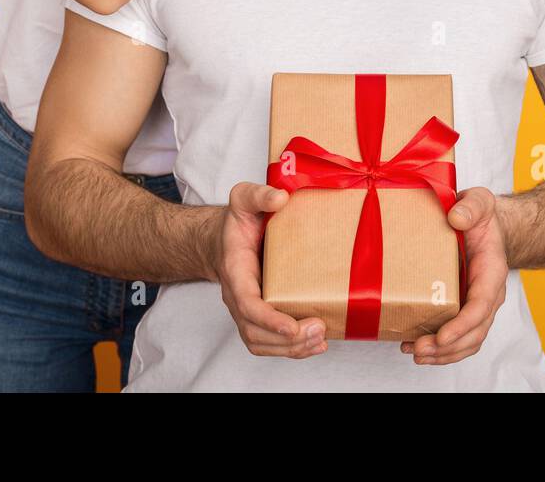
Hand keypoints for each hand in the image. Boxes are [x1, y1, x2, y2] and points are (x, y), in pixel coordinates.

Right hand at [208, 181, 328, 358]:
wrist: (224, 240)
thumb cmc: (237, 222)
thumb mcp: (244, 198)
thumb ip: (259, 195)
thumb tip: (281, 198)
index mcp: (235, 270)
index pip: (246, 303)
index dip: (268, 319)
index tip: (291, 326)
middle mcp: (237, 296)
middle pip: (255, 331)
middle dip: (286, 340)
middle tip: (319, 329)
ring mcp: (246, 310)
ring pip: (261, 342)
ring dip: (291, 349)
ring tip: (320, 340)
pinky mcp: (259, 316)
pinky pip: (269, 342)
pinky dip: (291, 350)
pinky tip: (315, 344)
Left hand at [401, 187, 506, 364]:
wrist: (484, 224)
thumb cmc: (480, 215)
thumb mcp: (479, 201)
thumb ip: (471, 207)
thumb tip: (455, 218)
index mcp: (492, 271)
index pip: (482, 305)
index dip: (463, 325)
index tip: (443, 336)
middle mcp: (487, 294)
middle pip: (475, 332)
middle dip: (448, 347)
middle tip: (419, 348)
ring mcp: (476, 304)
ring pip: (467, 341)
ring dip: (443, 354)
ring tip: (416, 353)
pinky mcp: (462, 308)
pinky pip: (457, 336)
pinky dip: (440, 349)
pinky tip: (417, 348)